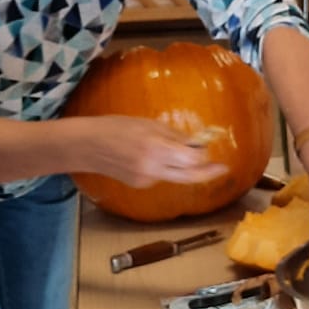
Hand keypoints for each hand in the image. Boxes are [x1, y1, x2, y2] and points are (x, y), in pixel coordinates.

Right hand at [67, 116, 229, 188]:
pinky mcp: (140, 185)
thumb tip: (196, 145)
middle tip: (222, 169)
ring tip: (175, 151)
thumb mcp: (148, 124)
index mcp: (156, 148)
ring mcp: (146, 180)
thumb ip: (174, 136)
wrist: (86, 146)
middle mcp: (153, 168)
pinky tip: (150, 156)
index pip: (191, 160)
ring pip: (175, 176)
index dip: (204, 157)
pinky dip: (165, 168)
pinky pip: (161, 176)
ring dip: (182, 167)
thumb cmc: (115, 127)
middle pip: (189, 177)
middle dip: (207, 173)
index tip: (213, 153)